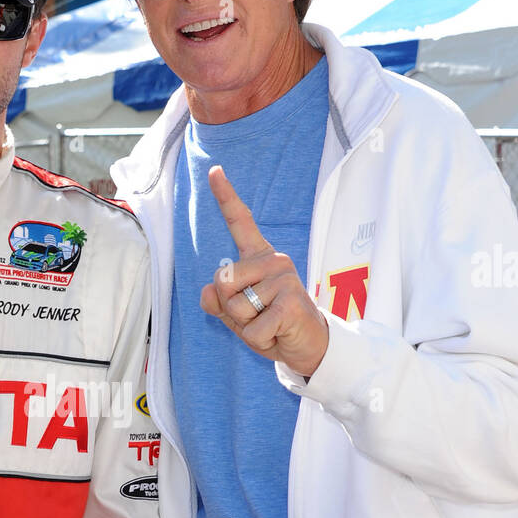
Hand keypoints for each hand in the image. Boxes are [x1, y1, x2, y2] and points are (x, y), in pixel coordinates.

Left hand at [199, 165, 328, 378]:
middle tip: (258, 315)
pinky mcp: (290, 302)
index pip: (240, 222)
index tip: (214, 170)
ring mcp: (284, 279)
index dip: (225, 197)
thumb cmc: (272, 325)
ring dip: (246, 326)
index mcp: (258, 258)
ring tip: (269, 324)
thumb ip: (217, 302)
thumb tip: (209, 290)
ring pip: (236, 307)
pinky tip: (278, 334)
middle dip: (231, 309)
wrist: (309, 346)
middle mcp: (273, 260)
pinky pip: (252, 328)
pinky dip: (259, 340)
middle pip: (222, 282)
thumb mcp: (238, 314)